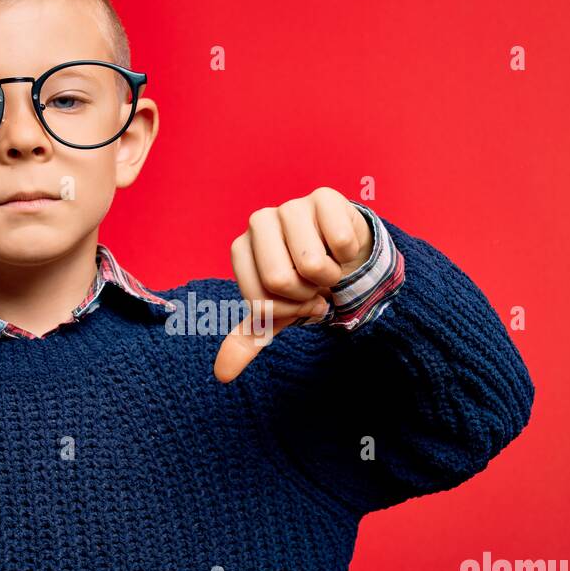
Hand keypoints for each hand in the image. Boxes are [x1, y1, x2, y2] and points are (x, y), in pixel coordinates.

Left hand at [214, 187, 372, 383]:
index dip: (287, 311)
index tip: (296, 300)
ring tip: (327, 267)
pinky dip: (347, 255)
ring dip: (329, 278)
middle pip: (279, 280)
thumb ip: (249, 340)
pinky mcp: (324, 196)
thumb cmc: (305, 284)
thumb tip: (222, 374)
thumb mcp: (277, 314)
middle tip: (313, 285)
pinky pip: (339, 242)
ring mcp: (290, 204)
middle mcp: (258, 221)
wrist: (344, 257)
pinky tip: (341, 248)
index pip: (259, 300)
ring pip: (311, 264)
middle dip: (306, 295)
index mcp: (241, 249)